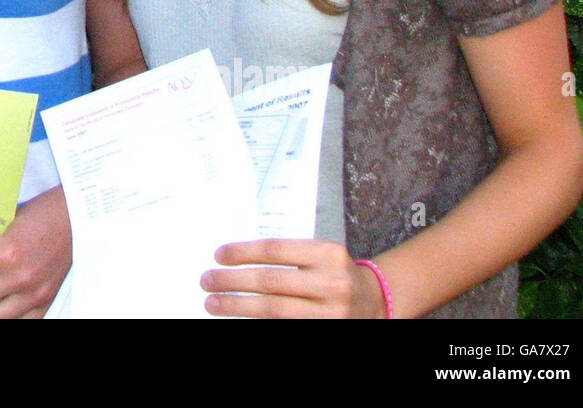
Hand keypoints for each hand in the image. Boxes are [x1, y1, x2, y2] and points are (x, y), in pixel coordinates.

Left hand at [200, 239, 386, 317]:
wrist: (375, 302)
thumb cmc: (335, 273)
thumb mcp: (319, 255)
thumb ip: (287, 257)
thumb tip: (236, 262)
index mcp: (328, 254)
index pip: (275, 250)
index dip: (243, 253)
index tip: (218, 256)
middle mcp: (332, 284)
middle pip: (271, 282)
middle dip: (233, 282)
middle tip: (207, 280)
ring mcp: (331, 314)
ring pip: (274, 311)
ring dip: (238, 306)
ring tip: (213, 303)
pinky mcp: (327, 331)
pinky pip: (284, 327)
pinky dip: (259, 323)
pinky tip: (240, 320)